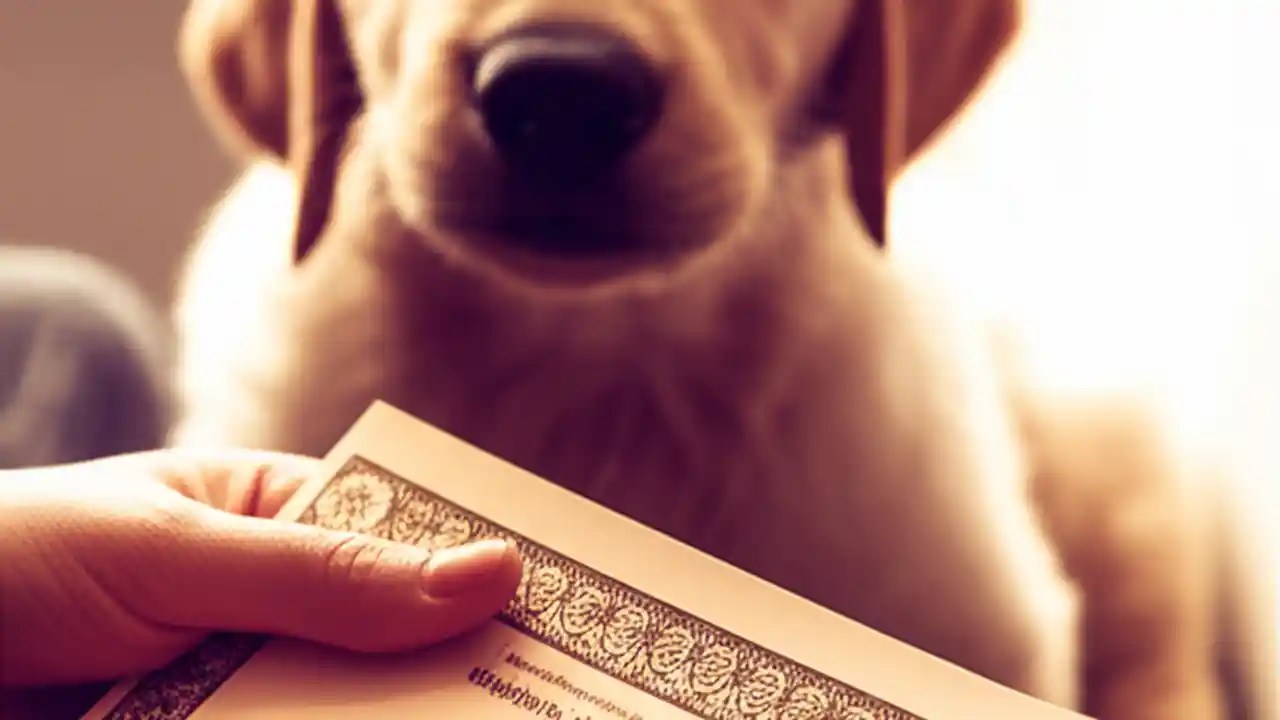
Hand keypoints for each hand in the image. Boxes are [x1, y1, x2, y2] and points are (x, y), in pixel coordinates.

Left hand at [0, 449, 522, 689]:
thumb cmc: (17, 558)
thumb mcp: (177, 554)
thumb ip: (327, 575)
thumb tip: (494, 570)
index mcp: (279, 522)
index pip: (411, 541)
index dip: (489, 574)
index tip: (573, 618)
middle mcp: (275, 611)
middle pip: (396, 647)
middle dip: (462, 680)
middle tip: (555, 708)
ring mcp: (241, 690)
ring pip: (351, 717)